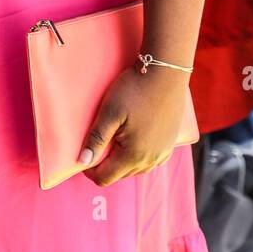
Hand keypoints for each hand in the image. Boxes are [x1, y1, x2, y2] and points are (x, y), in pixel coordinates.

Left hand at [79, 66, 189, 185]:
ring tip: (112, 144)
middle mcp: (151, 160)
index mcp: (133, 155)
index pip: (106, 177)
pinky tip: (133, 144)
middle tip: (95, 146)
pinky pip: (151, 161)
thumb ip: (96, 139)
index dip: (90, 172)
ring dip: (121, 163)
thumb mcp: (110, 112)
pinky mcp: (170, 143)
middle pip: (121, 175)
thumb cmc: (134, 90)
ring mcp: (163, 153)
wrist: (166, 74)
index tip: (82, 158)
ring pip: (136, 169)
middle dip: (105, 166)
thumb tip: (83, 162)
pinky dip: (138, 158)